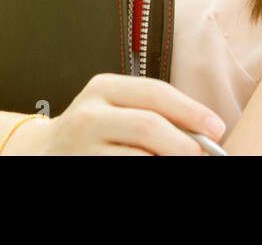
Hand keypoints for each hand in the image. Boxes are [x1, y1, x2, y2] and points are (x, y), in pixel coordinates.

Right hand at [12, 74, 226, 154]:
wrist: (44, 152)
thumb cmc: (95, 129)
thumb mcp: (116, 107)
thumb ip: (153, 110)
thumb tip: (205, 131)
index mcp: (104, 88)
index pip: (155, 94)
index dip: (192, 111)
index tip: (217, 129)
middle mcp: (88, 114)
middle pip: (148, 127)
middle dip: (184, 144)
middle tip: (204, 155)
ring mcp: (81, 147)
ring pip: (138, 158)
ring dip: (168, 163)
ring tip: (184, 163)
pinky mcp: (80, 169)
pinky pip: (124, 173)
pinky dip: (148, 173)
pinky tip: (156, 170)